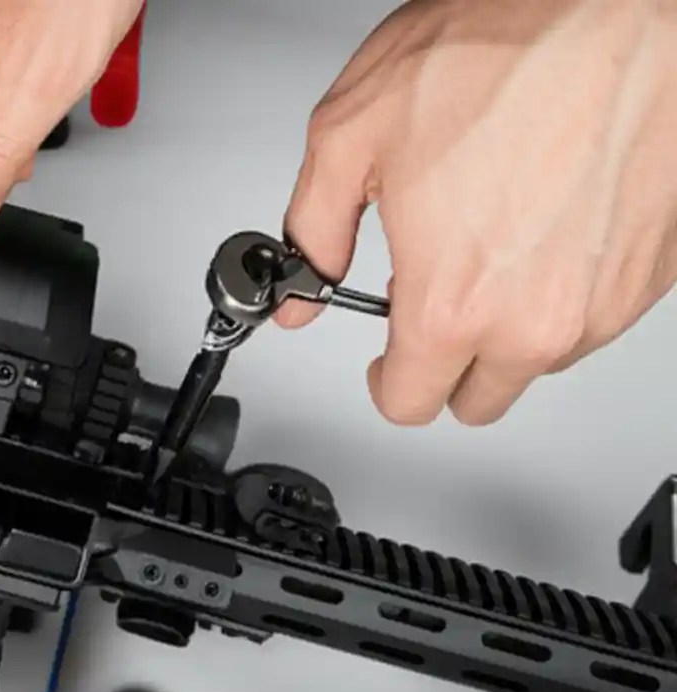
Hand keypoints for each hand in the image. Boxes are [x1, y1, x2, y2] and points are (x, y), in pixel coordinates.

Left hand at [278, 0, 676, 426]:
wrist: (618, 5)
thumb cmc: (500, 49)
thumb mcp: (351, 133)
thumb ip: (315, 229)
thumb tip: (299, 291)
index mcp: (452, 302)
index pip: (409, 404)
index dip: (386, 382)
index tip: (385, 360)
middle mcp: (534, 321)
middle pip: (479, 397)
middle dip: (446, 362)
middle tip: (431, 298)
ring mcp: (603, 303)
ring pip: (539, 359)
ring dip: (508, 324)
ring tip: (490, 239)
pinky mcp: (652, 277)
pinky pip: (594, 315)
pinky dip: (563, 288)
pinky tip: (543, 223)